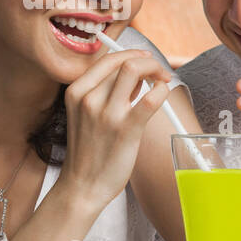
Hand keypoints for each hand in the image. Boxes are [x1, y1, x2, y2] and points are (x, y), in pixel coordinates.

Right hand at [59, 50, 172, 210]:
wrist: (82, 186)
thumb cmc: (87, 152)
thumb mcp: (84, 114)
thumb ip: (105, 92)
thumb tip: (135, 76)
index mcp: (76, 91)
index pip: (107, 58)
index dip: (131, 54)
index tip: (144, 60)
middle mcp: (88, 98)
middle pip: (123, 61)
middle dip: (147, 61)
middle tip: (158, 71)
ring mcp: (107, 113)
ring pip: (135, 70)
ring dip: (155, 70)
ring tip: (162, 80)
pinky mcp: (126, 129)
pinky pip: (151, 97)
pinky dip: (162, 89)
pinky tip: (164, 93)